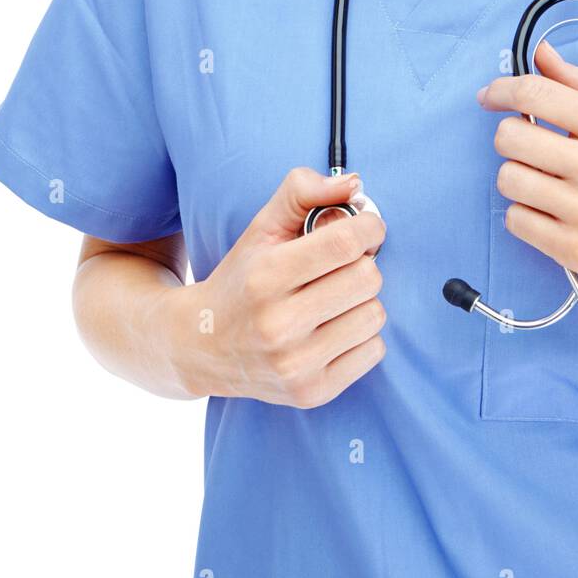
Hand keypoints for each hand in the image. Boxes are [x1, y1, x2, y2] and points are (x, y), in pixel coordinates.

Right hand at [158, 167, 386, 405]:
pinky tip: (332, 329)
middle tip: (341, 266)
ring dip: (362, 301)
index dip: (368, 227)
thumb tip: (354, 184)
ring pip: (375, 315)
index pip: (346, 243)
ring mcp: (295, 364)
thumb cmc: (242, 277)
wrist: (202, 346)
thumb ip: (303, 191)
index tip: (365, 227)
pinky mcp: (311, 393)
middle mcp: (278, 324)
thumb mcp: (262, 227)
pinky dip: (361, 336)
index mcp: (266, 276)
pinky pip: (374, 351)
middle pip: (367, 278)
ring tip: (333, 299)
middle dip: (362, 264)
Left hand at [476, 40, 577, 308]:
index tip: (490, 96)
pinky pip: (516, 220)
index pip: (536, 94)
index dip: (502, 90)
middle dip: (513, 139)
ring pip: (508, 179)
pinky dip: (526, 215)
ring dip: (519, 179)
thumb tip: (540, 53)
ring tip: (548, 184)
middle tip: (533, 148)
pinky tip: (553, 214)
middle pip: (510, 137)